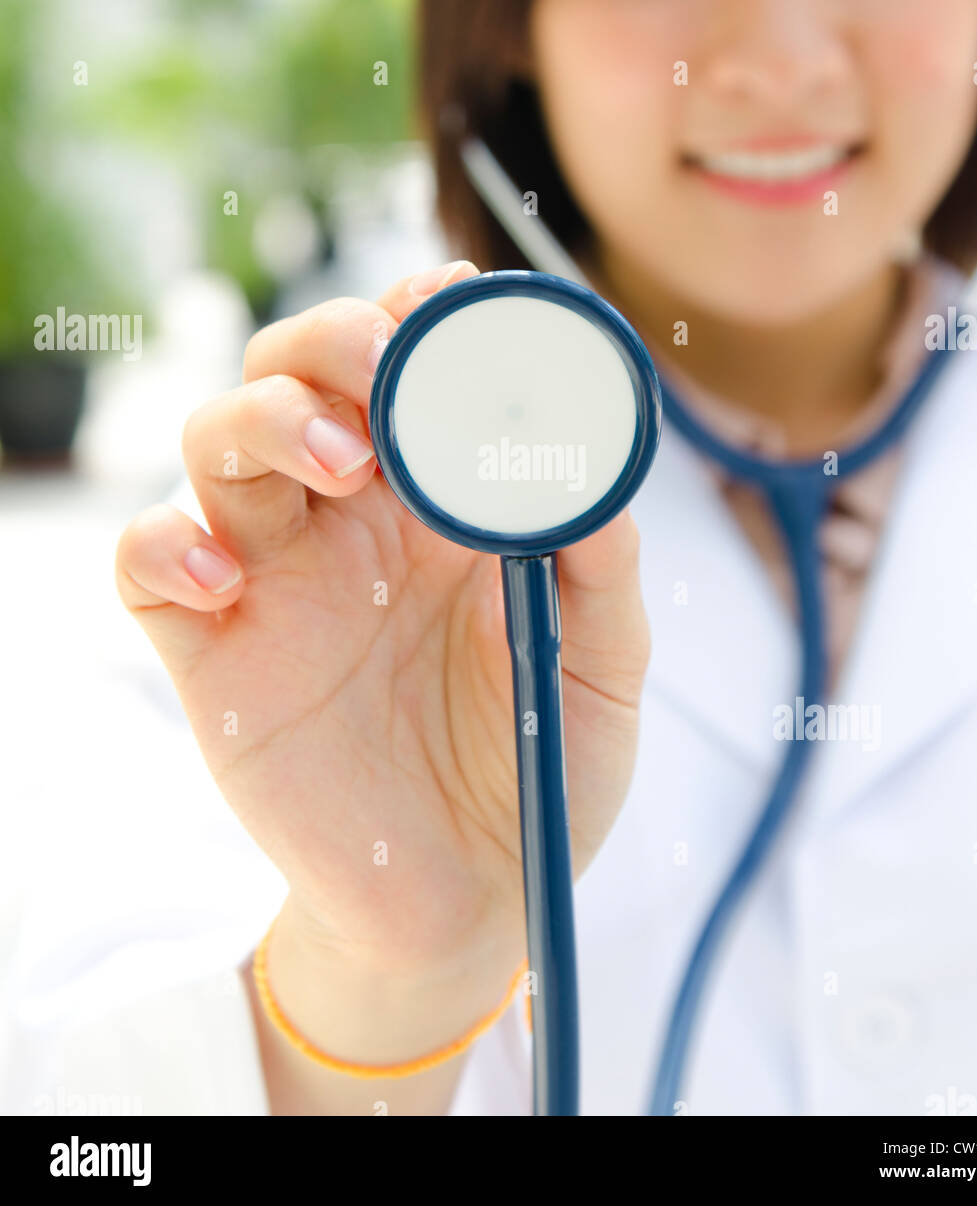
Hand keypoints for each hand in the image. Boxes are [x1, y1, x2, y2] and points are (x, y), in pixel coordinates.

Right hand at [116, 261, 650, 983]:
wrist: (468, 903)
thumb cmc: (536, 772)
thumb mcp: (599, 673)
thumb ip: (601, 574)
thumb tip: (590, 478)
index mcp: (443, 504)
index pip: (406, 370)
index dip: (416, 317)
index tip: (451, 303)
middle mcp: (351, 519)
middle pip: (298, 372)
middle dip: (333, 342)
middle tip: (390, 368)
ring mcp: (275, 577)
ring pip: (218, 438)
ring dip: (266, 420)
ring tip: (342, 462)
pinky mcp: (212, 650)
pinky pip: (146, 563)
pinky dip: (164, 544)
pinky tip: (222, 577)